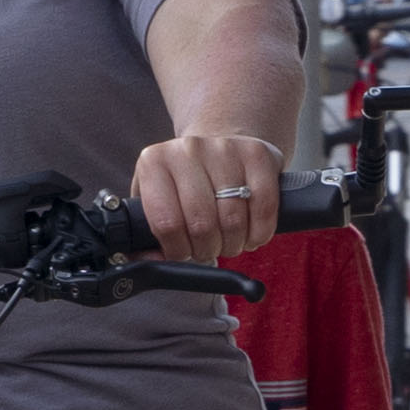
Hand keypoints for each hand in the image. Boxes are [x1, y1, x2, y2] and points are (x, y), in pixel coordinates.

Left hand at [133, 129, 283, 264]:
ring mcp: (224, 148)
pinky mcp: (256, 153)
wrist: (217, 146)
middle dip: (207, 249)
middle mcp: (187, 150)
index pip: (167, 223)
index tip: (184, 253)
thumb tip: (152, 262)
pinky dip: (260, 232)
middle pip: (202, 224)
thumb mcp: (155, 202)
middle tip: (209, 249)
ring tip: (229, 242)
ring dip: (234, 244)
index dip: (178, 250)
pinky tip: (251, 234)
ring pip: (233, 219)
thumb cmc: (184, 185)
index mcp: (154, 163)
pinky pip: (263, 206)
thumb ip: (146, 236)